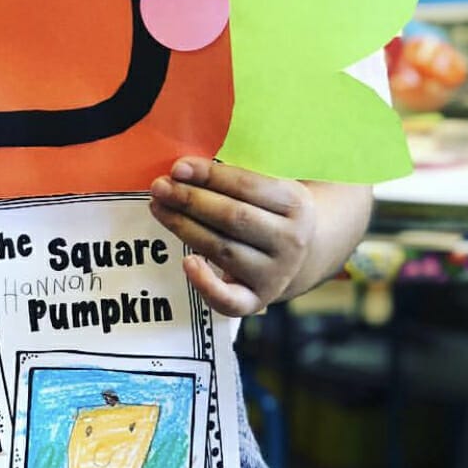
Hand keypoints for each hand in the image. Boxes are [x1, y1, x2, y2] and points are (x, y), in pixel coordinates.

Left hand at [149, 157, 316, 316]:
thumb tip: (183, 172)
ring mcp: (274, 274)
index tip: (178, 168)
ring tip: (159, 208)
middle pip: (233, 217)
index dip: (209, 176)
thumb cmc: (274, 212)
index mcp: (295, 204)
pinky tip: (186, 263)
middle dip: (190, 200)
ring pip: (222, 249)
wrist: (308, 253)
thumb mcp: (272, 189)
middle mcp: (289, 242)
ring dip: (184, 227)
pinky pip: (229, 300)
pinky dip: (205, 284)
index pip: (247, 186)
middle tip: (159, 187)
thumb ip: (236, 181)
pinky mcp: (257, 300)